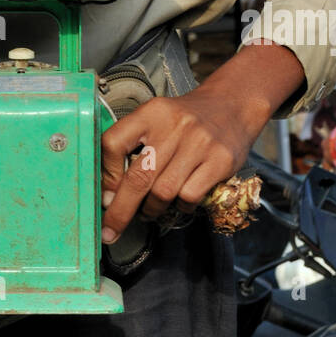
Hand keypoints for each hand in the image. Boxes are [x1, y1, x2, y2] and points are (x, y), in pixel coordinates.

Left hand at [100, 39, 305, 240]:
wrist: (231, 106)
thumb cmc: (184, 120)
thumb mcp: (155, 119)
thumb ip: (132, 145)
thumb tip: (109, 192)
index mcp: (150, 113)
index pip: (114, 142)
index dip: (106, 175)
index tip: (104, 197)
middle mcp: (173, 125)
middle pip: (138, 176)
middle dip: (121, 210)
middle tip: (111, 230)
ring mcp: (199, 143)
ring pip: (163, 192)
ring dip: (152, 210)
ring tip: (149, 211)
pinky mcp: (220, 160)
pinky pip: (190, 196)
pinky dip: (180, 207)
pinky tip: (179, 203)